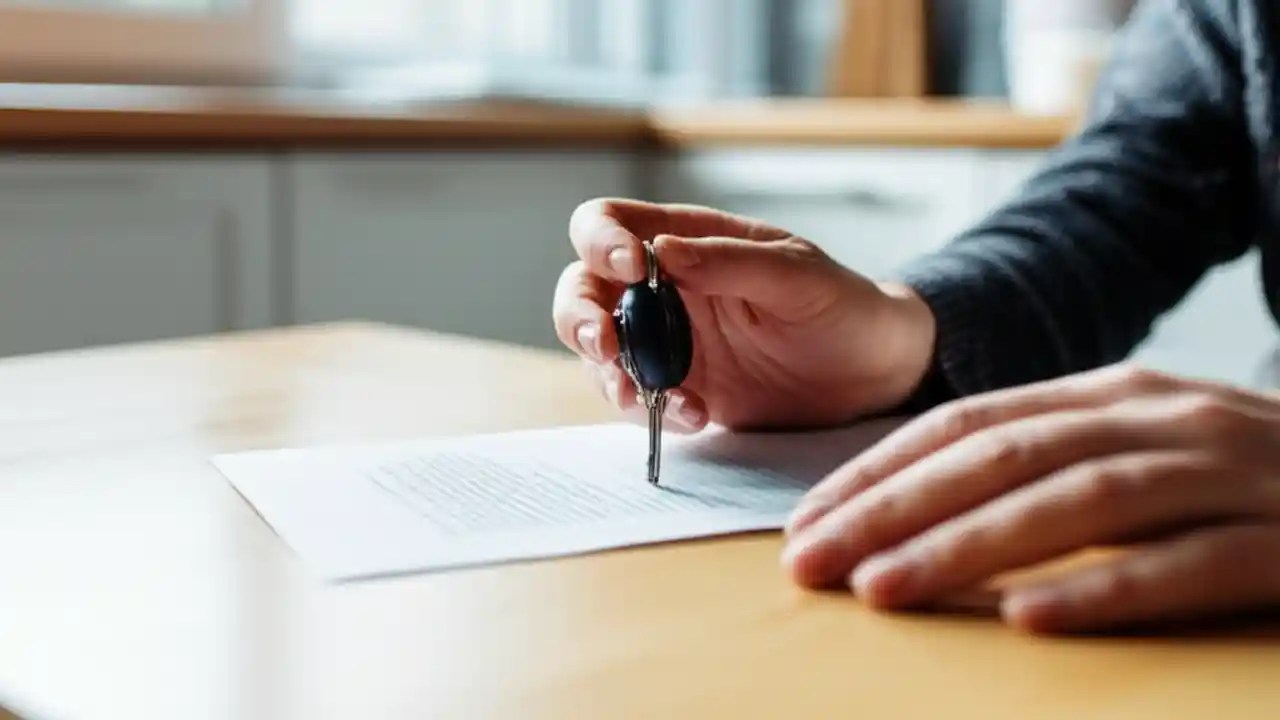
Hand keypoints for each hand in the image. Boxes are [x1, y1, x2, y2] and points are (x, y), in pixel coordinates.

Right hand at [553, 198, 935, 429]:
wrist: (873, 374)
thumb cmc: (842, 306)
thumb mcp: (796, 275)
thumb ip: (729, 263)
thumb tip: (659, 252)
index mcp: (688, 240)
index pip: (609, 222)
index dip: (600, 242)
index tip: (629, 270)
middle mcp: (664, 288)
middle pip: (583, 288)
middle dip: (579, 317)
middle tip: (604, 346)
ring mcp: (668, 341)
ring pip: (600, 349)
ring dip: (609, 373)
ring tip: (643, 396)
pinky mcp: (680, 387)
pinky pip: (639, 397)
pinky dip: (650, 410)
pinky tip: (694, 416)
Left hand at [782, 365, 1279, 633]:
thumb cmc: (1243, 478)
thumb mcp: (1139, 444)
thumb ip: (1046, 459)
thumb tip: (917, 503)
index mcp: (1111, 392)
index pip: (966, 421)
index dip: (878, 470)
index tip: (803, 521)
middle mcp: (1159, 418)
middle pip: (1001, 456)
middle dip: (892, 508)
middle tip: (810, 562)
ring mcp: (1225, 474)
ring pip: (1076, 502)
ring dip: (968, 546)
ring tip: (884, 589)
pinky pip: (1185, 567)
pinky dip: (1104, 591)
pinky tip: (1031, 620)